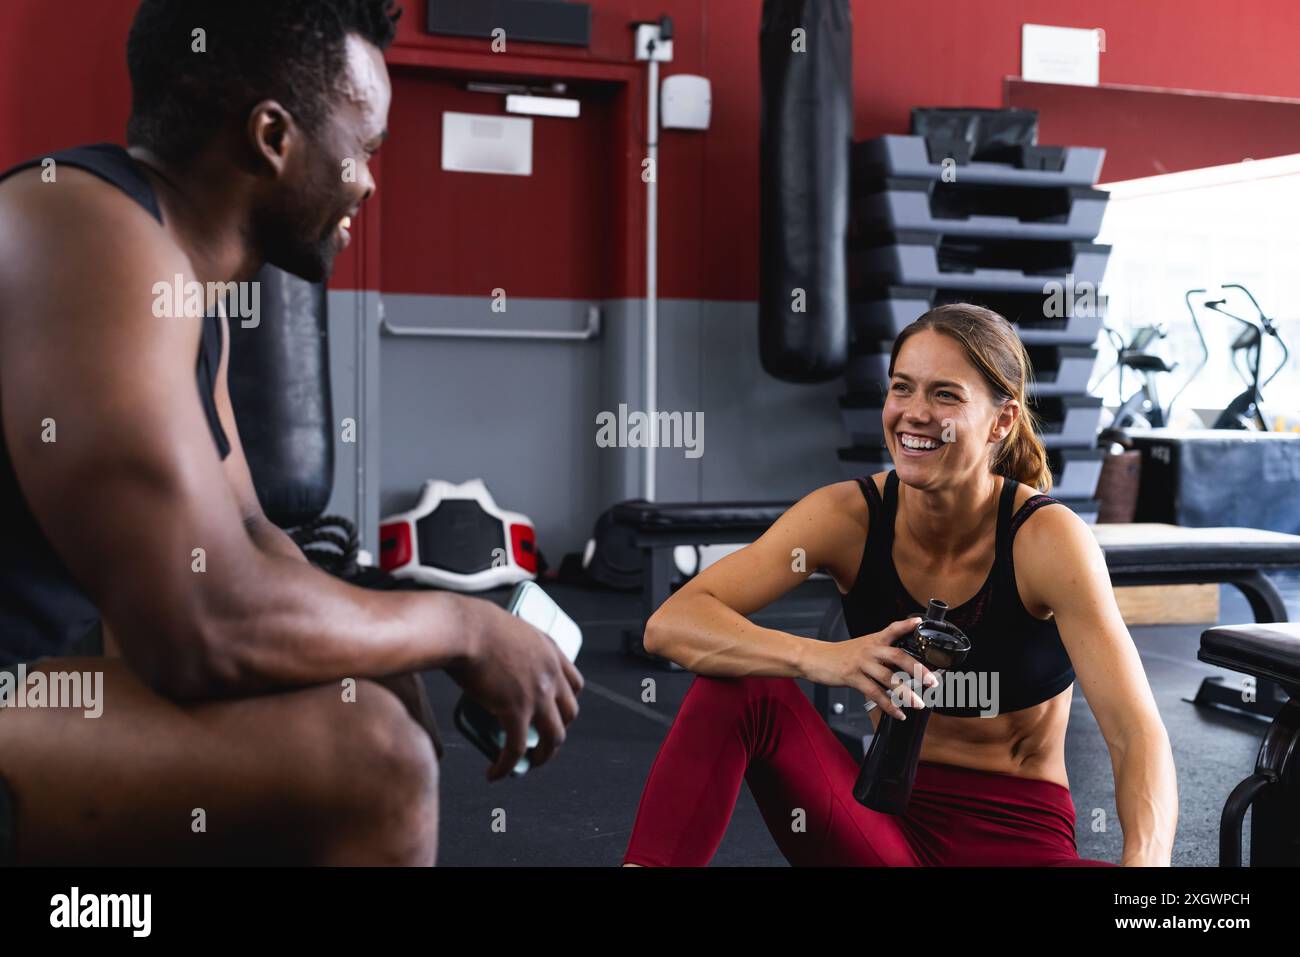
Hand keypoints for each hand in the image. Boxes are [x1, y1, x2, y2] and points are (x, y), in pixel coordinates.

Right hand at [447, 598, 583, 780]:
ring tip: (527, 765)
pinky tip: (495, 774)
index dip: (567, 704)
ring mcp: (537, 694)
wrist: (462, 628)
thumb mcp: (504, 629)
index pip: (574, 684)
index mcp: (550, 651)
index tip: (555, 714)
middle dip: (557, 731)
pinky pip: (517, 748)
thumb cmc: (470, 623)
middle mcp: (550, 674)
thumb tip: (488, 658)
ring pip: (554, 737)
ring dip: (543, 756)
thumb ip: (507, 647)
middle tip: (539, 741)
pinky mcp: (516, 711)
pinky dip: (507, 766)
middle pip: (569, 713)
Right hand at [803, 617, 936, 718]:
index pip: (893, 629)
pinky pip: (874, 693)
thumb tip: (903, 664)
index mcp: (874, 640)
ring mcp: (861, 663)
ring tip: (919, 703)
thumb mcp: (862, 647)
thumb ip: (881, 652)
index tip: (920, 622)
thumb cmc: (840, 655)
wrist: (815, 658)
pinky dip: (888, 705)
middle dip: (917, 669)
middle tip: (932, 680)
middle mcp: (870, 649)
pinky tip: (898, 713)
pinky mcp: (852, 677)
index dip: (907, 625)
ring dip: (905, 693)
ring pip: (888, 678)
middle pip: (897, 656)